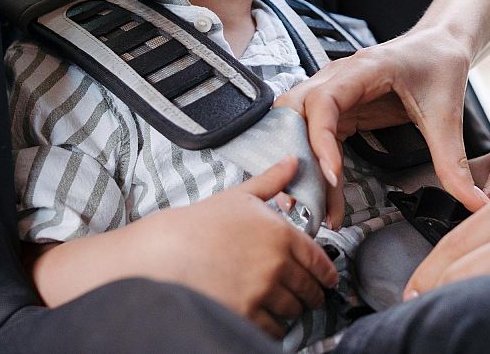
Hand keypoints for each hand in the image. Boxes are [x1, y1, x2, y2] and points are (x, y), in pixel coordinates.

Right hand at [31, 156, 337, 337]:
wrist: (163, 253)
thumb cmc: (200, 224)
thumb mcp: (238, 197)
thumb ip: (271, 181)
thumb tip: (294, 161)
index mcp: (281, 234)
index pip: (318, 262)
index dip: (325, 275)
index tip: (326, 282)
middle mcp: (276, 264)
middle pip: (308, 291)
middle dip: (309, 295)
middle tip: (305, 297)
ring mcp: (261, 293)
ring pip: (292, 311)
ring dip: (289, 310)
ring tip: (276, 304)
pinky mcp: (245, 316)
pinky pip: (273, 330)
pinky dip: (271, 327)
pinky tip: (260, 316)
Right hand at [276, 26, 488, 226]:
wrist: (440, 45)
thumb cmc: (439, 64)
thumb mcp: (448, 115)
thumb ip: (453, 161)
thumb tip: (474, 203)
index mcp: (363, 69)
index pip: (323, 101)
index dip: (320, 138)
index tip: (333, 173)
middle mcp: (339, 77)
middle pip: (294, 110)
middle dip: (295, 152)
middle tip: (306, 194)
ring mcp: (334, 92)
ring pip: (297, 125)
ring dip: (301, 161)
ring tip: (313, 205)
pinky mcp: (339, 109)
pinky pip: (317, 137)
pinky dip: (317, 164)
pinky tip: (328, 195)